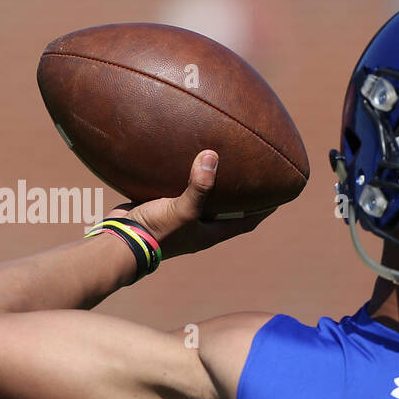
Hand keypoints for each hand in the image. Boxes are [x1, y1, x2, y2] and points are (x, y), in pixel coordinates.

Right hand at [104, 150, 274, 260]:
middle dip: (240, 194)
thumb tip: (213, 157)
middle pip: (228, 210)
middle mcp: (198, 226)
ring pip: (202, 198)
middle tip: (253, 171)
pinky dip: (185, 177)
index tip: (279, 195)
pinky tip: (185, 157)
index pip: (246, 222)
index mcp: (210, 233)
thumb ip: (200, 187)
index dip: (263, 210)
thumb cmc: (156, 232)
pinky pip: (178, 189)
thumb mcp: (183, 209)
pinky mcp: (161, 207)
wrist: (119, 241)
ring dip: (212, 183)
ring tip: (222, 160)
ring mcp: (179, 217)